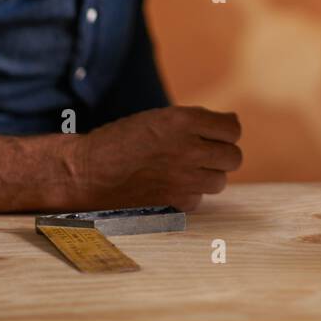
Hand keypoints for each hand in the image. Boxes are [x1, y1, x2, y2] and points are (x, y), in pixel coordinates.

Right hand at [77, 105, 242, 211]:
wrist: (88, 172)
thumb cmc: (122, 140)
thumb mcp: (160, 117)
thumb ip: (197, 121)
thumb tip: (233, 123)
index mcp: (184, 120)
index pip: (233, 128)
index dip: (224, 132)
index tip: (212, 135)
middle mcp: (189, 148)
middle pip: (233, 157)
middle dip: (220, 155)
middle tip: (201, 154)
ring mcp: (184, 178)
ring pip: (220, 180)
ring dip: (207, 176)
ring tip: (184, 170)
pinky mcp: (175, 203)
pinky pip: (200, 199)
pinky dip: (189, 194)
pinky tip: (169, 186)